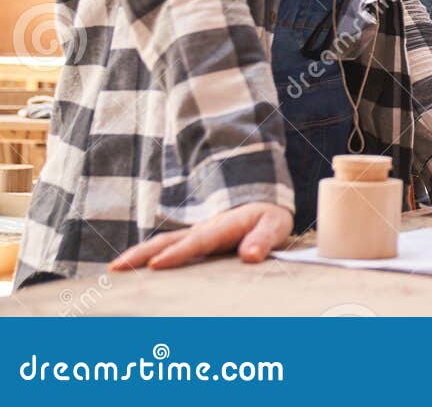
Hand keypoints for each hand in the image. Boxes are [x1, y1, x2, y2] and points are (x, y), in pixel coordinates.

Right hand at [111, 202, 292, 271]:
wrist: (261, 205)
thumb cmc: (268, 219)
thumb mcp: (274, 226)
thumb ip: (263, 240)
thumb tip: (251, 256)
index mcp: (222, 226)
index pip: (197, 242)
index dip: (177, 253)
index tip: (157, 265)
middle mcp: (201, 229)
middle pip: (167, 240)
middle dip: (142, 253)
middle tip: (117, 267)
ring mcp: (192, 234)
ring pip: (160, 243)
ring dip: (137, 255)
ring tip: (114, 270)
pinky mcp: (189, 242)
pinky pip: (163, 248)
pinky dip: (143, 258)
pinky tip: (129, 270)